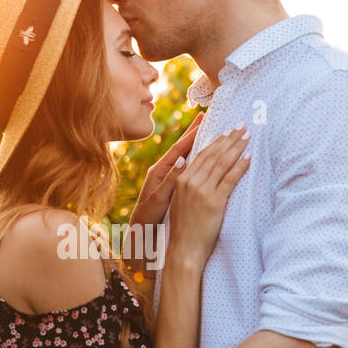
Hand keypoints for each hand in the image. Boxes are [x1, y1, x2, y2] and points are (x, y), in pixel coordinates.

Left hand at [128, 110, 203, 230]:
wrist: (140, 231)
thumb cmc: (148, 218)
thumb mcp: (158, 200)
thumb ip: (170, 181)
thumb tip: (182, 161)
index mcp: (159, 171)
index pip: (179, 148)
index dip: (191, 133)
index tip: (203, 118)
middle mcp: (163, 171)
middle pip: (182, 147)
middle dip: (195, 132)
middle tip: (207, 116)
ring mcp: (167, 177)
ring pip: (185, 155)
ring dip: (196, 142)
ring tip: (208, 129)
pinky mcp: (171, 184)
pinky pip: (186, 166)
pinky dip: (195, 157)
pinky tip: (204, 154)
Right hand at [166, 124, 250, 268]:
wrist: (184, 250)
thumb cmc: (184, 230)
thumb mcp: (179, 202)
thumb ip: (186, 185)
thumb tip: (193, 169)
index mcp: (181, 180)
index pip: (201, 155)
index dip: (215, 141)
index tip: (226, 131)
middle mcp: (190, 182)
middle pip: (213, 155)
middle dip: (229, 139)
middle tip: (241, 126)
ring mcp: (202, 191)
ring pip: (222, 163)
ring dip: (237, 147)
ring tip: (248, 137)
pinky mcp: (214, 202)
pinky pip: (230, 179)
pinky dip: (240, 166)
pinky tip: (249, 157)